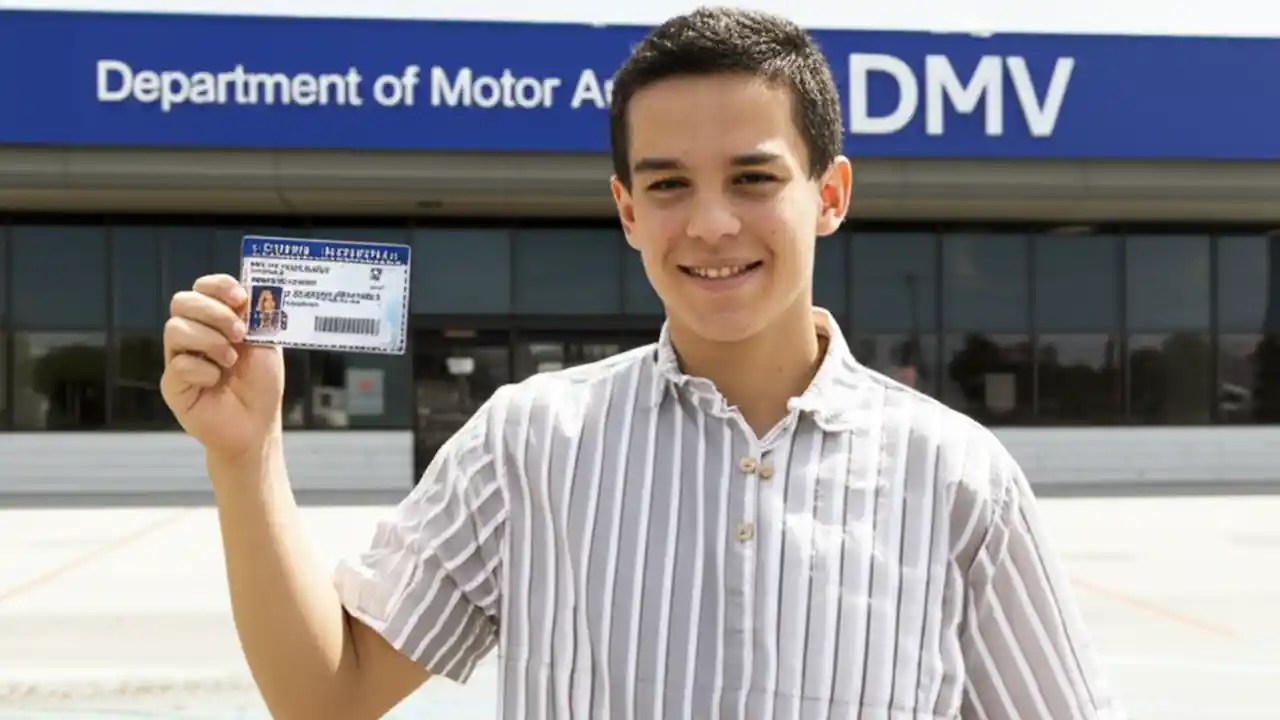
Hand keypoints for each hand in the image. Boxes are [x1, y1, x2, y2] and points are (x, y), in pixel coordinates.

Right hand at [161, 274, 285, 462]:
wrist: (256, 425)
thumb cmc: (261, 385)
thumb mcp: (266, 344)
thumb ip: (256, 318)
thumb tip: (249, 292)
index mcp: (217, 320)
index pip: (203, 288)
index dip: (218, 286)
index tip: (239, 299)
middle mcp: (194, 334)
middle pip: (182, 301)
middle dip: (214, 312)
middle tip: (239, 333)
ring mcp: (179, 358)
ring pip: (175, 328)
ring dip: (210, 340)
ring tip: (230, 361)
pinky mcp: (172, 384)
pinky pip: (179, 364)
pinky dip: (204, 370)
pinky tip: (216, 382)